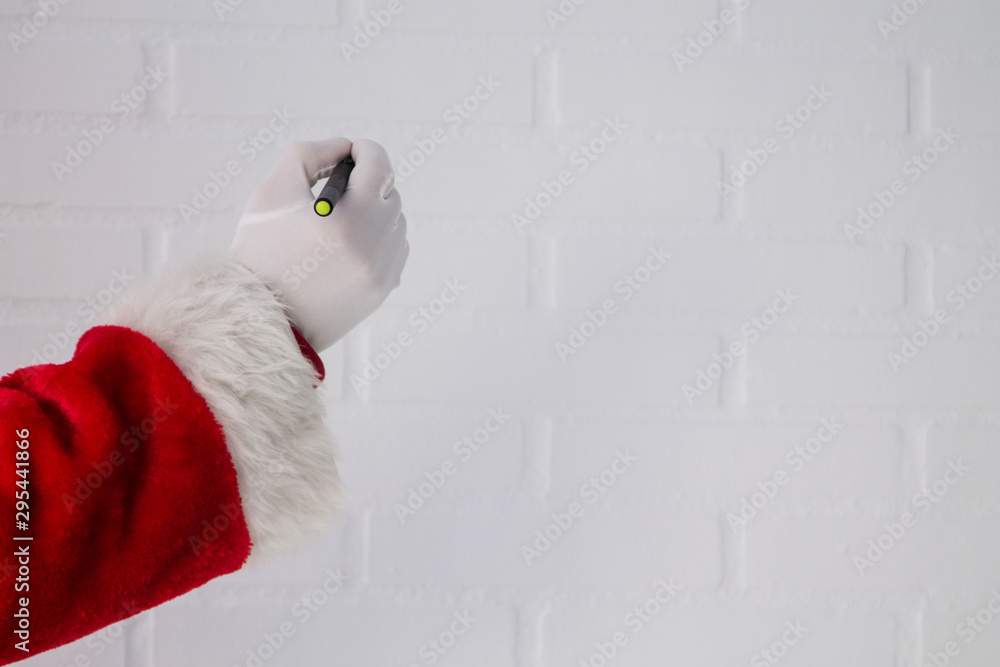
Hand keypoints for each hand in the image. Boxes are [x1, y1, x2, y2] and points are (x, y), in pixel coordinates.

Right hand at [230, 138, 407, 351]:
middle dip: (367, 183)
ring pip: (396, 224)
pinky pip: (396, 251)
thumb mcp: (273, 191)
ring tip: (342, 218)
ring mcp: (382, 272)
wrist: (260, 318)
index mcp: (348, 219)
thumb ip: (309, 155)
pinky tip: (350, 244)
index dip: (366, 150)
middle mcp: (374, 247)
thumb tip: (344, 148)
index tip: (351, 151)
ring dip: (375, 212)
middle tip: (339, 185)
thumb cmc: (261, 252)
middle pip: (389, 194)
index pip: (379, 166)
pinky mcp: (382, 291)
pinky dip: (380, 240)